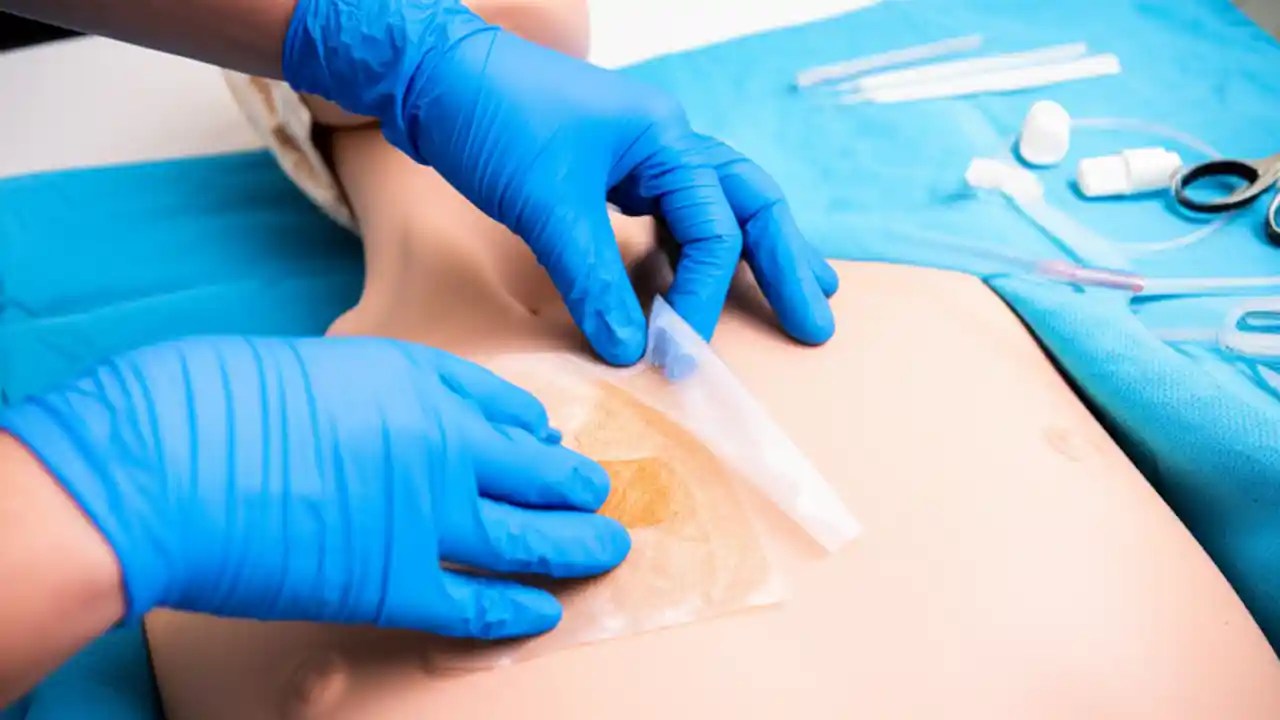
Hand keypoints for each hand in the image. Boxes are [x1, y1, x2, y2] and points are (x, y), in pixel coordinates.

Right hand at [0, 337, 628, 638]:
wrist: (165, 464)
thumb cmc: (217, 403)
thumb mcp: (317, 368)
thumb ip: (376, 395)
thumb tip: (405, 420)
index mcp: (419, 381)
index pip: (503, 407)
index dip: (534, 430)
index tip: (550, 442)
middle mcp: (443, 446)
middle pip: (536, 471)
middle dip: (575, 485)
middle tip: (601, 493)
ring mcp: (427, 518)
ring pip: (528, 537)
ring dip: (575, 545)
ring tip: (608, 547)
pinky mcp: (394, 586)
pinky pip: (476, 602)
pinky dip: (517, 609)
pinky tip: (545, 610)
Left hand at [282, 0, 837, 364]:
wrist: (433, 78)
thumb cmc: (489, 119)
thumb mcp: (544, 204)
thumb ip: (592, 280)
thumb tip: (630, 352)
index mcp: (662, 138)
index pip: (712, 227)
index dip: (701, 296)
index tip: (675, 350)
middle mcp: (665, 143)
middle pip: (751, 203)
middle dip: (786, 264)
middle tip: (819, 320)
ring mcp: (642, 156)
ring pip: (721, 206)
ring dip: (759, 252)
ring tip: (804, 291)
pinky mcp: (612, 174)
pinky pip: (675, 215)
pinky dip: (700, 250)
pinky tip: (714, 277)